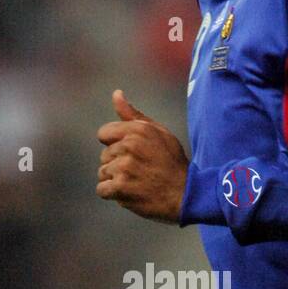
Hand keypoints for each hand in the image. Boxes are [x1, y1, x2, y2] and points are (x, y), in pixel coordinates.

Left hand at [97, 90, 188, 221]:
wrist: (185, 193)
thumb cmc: (171, 161)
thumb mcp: (158, 132)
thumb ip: (133, 115)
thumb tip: (116, 93)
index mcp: (137, 129)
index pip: (104, 134)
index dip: (114, 144)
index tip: (130, 154)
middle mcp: (129, 145)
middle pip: (104, 156)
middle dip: (117, 164)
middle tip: (140, 171)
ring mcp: (124, 167)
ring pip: (102, 173)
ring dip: (115, 180)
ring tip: (137, 182)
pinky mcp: (121, 187)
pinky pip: (102, 190)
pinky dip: (113, 194)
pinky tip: (130, 193)